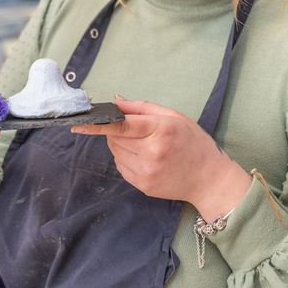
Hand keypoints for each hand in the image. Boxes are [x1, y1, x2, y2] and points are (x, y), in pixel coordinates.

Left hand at [70, 96, 249, 219]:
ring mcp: (147, 172)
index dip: (97, 124)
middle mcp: (152, 152)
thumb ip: (142, 108)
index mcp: (160, 130)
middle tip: (137, 132)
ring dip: (122, 146)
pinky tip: (146, 159)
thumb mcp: (174, 117)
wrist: (209, 178)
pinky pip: (122, 168)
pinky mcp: (144, 186)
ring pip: (116, 153)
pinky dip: (127, 160)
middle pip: (115, 139)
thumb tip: (115, 101)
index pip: (120, 126)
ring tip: (144, 146)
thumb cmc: (193, 143)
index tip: (78, 124)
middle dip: (117, 132)